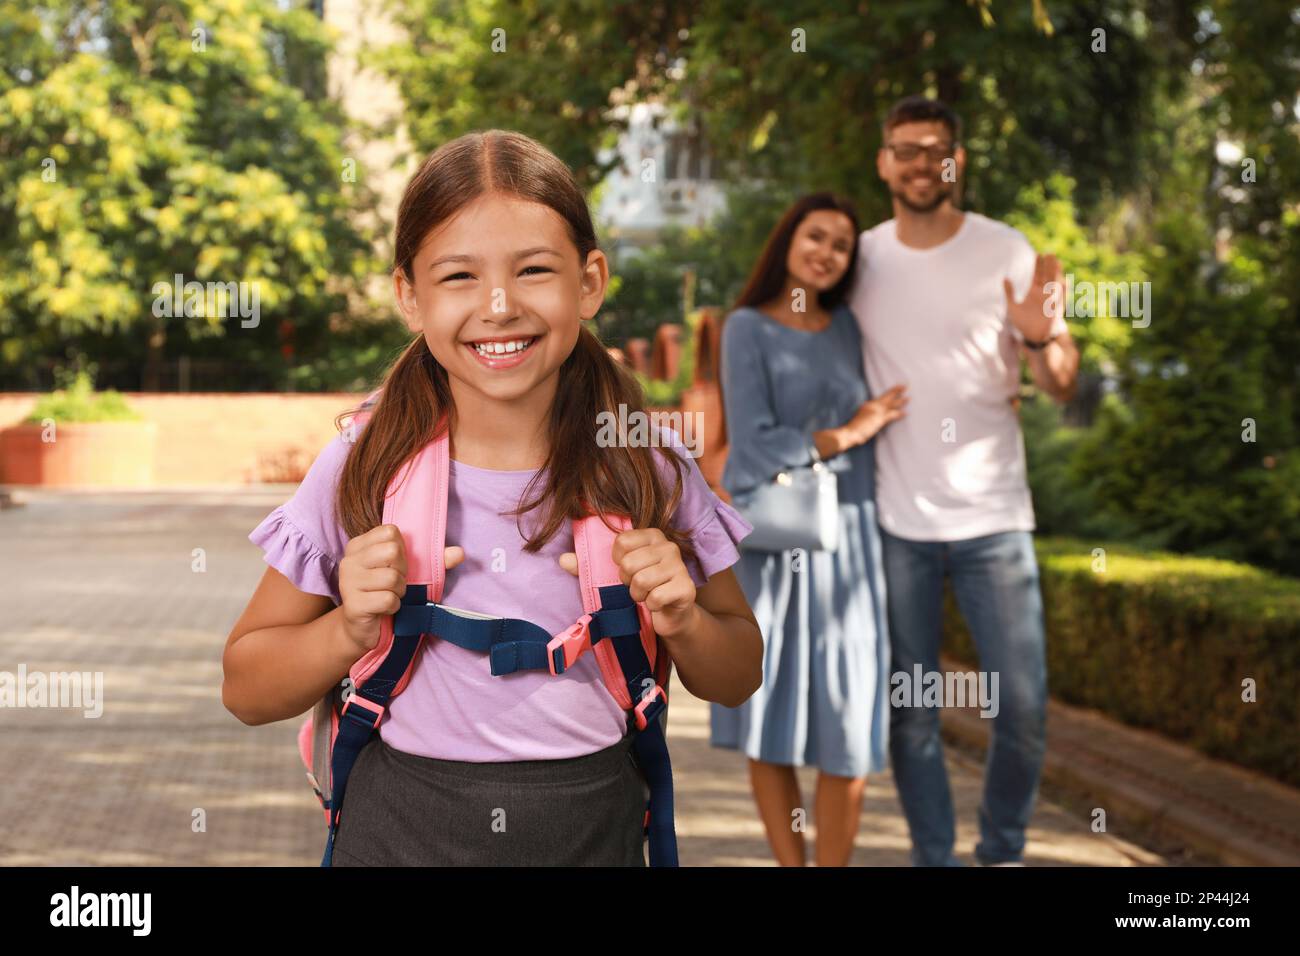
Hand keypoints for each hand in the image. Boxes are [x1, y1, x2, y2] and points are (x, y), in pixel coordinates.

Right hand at [338, 523, 463, 653]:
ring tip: (390, 595)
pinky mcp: (354, 605)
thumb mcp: (408, 571)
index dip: (402, 550)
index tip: (395, 564)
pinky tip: (385, 609)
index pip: (391, 532)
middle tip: (395, 582)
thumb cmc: (385, 592)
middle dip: (402, 571)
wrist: (363, 628)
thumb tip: (460, 553)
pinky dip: (394, 606)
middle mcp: (349, 560)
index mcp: (358, 545)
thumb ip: (434, 558)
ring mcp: (348, 583)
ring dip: (399, 591)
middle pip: (392, 551)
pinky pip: (389, 600)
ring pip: (393, 577)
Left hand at [558, 528, 697, 638]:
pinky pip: (655, 597)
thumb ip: (587, 565)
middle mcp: (668, 546)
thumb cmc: (642, 587)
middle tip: (637, 585)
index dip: (617, 561)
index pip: (621, 542)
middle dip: (627, 581)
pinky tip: (658, 603)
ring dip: (638, 594)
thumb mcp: (614, 574)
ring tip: (646, 594)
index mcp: (652, 535)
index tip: (626, 569)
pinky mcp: (686, 588)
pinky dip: (651, 605)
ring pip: (641, 581)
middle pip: (628, 563)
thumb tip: (562, 560)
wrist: (671, 614)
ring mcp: (679, 566)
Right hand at [843, 384, 907, 445]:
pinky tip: (905, 413)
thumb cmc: (852, 430)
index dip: (888, 394)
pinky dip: (899, 414)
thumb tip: (871, 420)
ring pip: (891, 404)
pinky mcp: (879, 419)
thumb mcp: (859, 420)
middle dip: (896, 391)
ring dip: (901, 401)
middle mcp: (872, 406)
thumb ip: (865, 419)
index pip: (880, 398)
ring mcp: (876, 412)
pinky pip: (892, 415)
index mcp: (866, 406)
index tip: (894, 390)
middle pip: (886, 396)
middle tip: (905, 386)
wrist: (850, 433)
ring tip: (909, 398)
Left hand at [1004, 252, 1062, 342]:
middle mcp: (1043, 294)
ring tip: (1058, 263)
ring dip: (1056, 274)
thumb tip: (1005, 278)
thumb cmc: (1022, 322)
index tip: (1038, 254)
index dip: (1038, 265)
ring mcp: (1050, 300)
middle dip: (1048, 265)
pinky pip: (1060, 298)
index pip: (1036, 275)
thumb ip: (1009, 293)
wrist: (1032, 337)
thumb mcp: (1012, 306)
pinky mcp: (1055, 309)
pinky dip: (1062, 291)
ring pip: (1054, 284)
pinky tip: (1065, 282)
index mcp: (1033, 291)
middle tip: (1050, 253)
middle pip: (1047, 276)